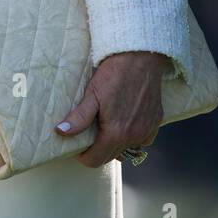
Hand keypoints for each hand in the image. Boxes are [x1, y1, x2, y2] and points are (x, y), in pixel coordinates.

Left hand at [53, 50, 169, 167]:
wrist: (141, 57)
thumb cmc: (114, 73)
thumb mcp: (92, 94)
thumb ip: (79, 118)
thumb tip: (60, 132)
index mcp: (116, 134)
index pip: (96, 160)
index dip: (83, 156)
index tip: (77, 147)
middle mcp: (134, 137)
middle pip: (111, 157)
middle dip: (97, 151)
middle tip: (88, 135)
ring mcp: (147, 130)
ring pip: (127, 150)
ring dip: (115, 146)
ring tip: (105, 129)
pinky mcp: (156, 122)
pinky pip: (143, 141)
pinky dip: (132, 138)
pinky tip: (124, 124)